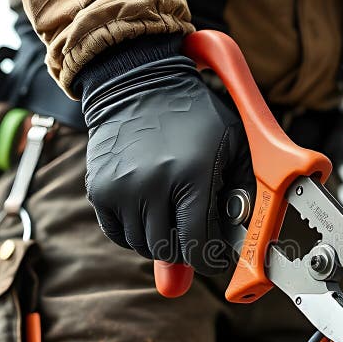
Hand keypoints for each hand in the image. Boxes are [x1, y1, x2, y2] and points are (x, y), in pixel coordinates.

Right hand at [80, 42, 251, 272]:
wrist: (139, 84)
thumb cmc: (196, 117)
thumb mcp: (233, 147)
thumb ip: (243, 196)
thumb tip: (241, 244)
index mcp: (191, 176)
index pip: (197, 245)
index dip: (209, 257)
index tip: (214, 253)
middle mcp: (152, 186)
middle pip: (168, 250)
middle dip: (186, 246)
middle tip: (194, 226)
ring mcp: (121, 190)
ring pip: (144, 246)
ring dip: (161, 239)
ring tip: (171, 210)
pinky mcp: (99, 191)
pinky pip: (119, 235)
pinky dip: (136, 232)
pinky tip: (148, 209)